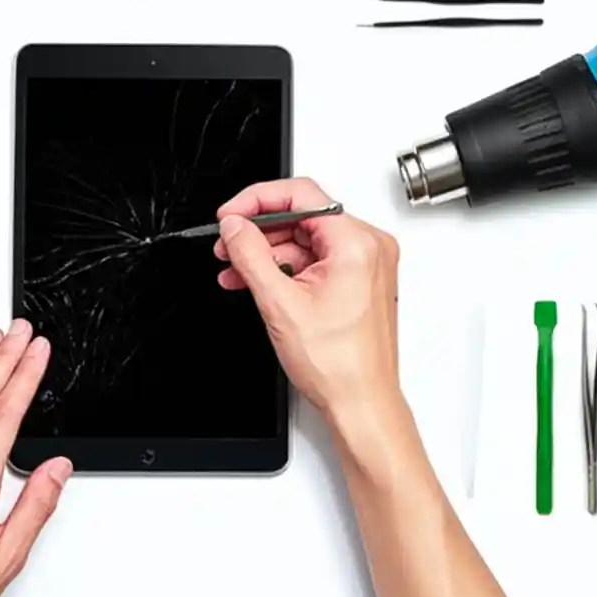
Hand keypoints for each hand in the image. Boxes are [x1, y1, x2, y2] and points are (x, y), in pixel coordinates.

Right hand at [214, 178, 401, 417]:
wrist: (360, 402)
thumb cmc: (338, 365)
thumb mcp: (280, 303)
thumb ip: (251, 255)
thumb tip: (235, 226)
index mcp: (356, 244)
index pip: (301, 195)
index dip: (257, 200)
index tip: (231, 215)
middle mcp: (369, 247)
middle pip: (303, 216)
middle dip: (259, 230)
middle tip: (227, 244)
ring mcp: (366, 264)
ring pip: (306, 241)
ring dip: (268, 252)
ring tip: (234, 269)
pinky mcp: (359, 281)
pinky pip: (316, 261)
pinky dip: (285, 268)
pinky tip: (258, 280)